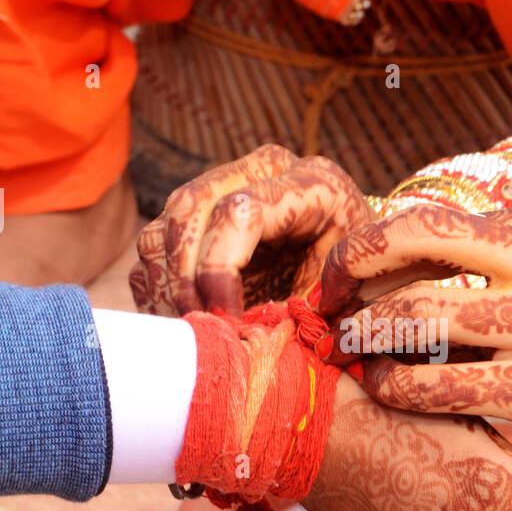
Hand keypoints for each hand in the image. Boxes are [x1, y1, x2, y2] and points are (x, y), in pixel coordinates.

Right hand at [130, 145, 371, 316]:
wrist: (356, 269)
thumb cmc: (357, 287)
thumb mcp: (347, 299)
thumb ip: (305, 315)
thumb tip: (243, 339)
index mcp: (312, 183)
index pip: (241, 211)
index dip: (221, 270)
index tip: (227, 320)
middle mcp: (264, 171)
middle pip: (191, 207)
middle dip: (186, 278)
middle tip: (200, 327)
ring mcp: (225, 187)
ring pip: (164, 226)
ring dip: (167, 286)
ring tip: (193, 329)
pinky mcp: (199, 214)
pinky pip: (154, 246)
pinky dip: (158, 289)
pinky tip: (185, 320)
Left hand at [315, 203, 511, 498]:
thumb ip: (489, 243)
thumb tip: (394, 237)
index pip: (428, 221)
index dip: (365, 246)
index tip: (337, 275)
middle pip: (416, 256)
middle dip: (352, 283)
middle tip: (326, 311)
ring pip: (421, 319)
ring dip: (366, 335)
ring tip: (348, 348)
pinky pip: (443, 387)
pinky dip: (396, 385)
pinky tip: (383, 385)